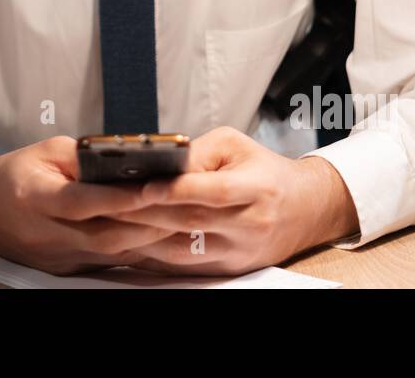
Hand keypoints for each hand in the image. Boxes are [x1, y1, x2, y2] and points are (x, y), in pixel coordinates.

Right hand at [0, 136, 179, 275]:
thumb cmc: (14, 174)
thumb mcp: (45, 152)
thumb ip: (85, 158)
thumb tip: (127, 160)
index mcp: (34, 199)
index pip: (82, 202)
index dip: (119, 198)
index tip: (154, 187)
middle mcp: (47, 234)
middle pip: (105, 235)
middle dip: (148, 223)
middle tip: (186, 208)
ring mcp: (57, 256)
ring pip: (113, 253)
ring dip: (151, 240)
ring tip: (186, 225)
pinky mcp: (67, 267)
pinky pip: (109, 261)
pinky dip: (138, 250)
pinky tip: (165, 240)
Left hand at [109, 126, 358, 275]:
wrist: (306, 209)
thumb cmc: (263, 170)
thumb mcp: (236, 145)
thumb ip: (197, 153)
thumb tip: (157, 165)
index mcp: (257, 189)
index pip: (215, 191)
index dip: (178, 190)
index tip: (145, 187)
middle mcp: (250, 225)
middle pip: (192, 223)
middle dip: (146, 214)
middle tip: (108, 203)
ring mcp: (239, 252)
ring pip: (184, 251)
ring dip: (143, 238)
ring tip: (109, 223)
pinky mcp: (230, 269)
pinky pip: (186, 267)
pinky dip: (155, 256)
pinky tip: (128, 244)